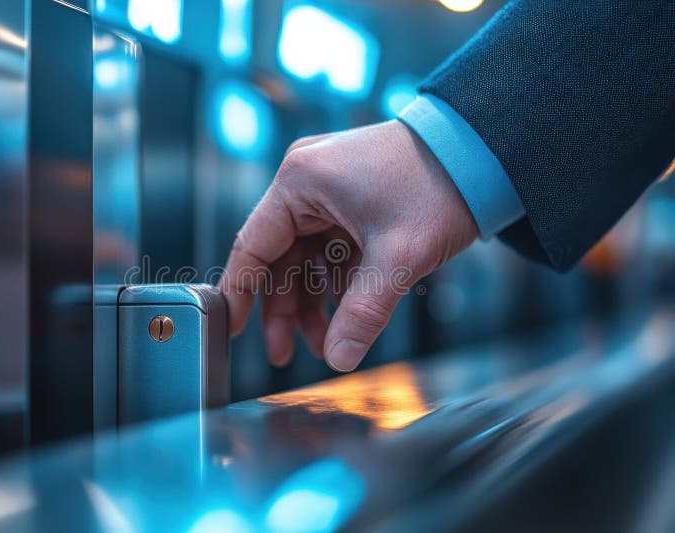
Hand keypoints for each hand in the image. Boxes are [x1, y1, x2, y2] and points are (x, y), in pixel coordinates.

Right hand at [219, 120, 477, 371]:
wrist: (486, 149)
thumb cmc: (441, 185)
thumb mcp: (399, 257)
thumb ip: (363, 312)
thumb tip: (338, 360)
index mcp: (301, 182)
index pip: (252, 245)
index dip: (240, 293)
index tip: (230, 330)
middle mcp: (307, 181)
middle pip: (279, 257)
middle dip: (285, 308)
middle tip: (286, 353)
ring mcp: (330, 188)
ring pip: (306, 257)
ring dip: (315, 300)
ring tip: (327, 343)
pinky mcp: (352, 198)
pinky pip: (331, 248)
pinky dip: (337, 282)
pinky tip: (348, 315)